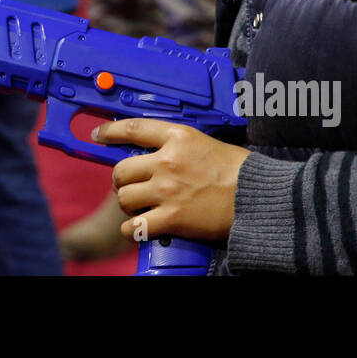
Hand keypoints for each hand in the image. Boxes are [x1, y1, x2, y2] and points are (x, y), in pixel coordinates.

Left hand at [94, 119, 250, 242]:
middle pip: (121, 170)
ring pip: (124, 197)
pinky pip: (134, 226)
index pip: (133, 128)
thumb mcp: (206, 143)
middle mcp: (167, 161)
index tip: (98, 135)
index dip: (110, 132)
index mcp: (178, 137)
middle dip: (121, 181)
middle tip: (130, 186)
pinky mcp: (171, 218)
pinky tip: (140, 228)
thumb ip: (178, 146)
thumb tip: (156, 154)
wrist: (258, 198)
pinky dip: (133, 229)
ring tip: (140, 207)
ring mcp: (167, 190)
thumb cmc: (240, 171)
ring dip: (129, 204)